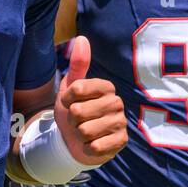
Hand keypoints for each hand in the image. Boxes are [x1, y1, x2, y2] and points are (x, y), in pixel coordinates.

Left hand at [54, 36, 127, 167]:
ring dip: (79, 135)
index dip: (66, 100)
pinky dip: (87, 148)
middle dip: (72, 119)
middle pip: (78, 111)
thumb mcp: (70, 87)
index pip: (76, 89)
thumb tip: (82, 38)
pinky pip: (95, 146)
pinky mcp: (121, 142)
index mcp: (106, 87)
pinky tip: (92, 144)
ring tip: (84, 132)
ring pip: (85, 130)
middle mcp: (116, 102)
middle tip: (78, 120)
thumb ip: (78, 64)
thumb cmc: (73, 110)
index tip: (69, 103)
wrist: (75, 140)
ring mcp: (121, 123)